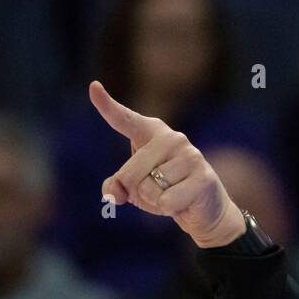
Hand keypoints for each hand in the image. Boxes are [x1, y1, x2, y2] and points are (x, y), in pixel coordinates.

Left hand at [88, 80, 246, 247]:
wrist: (204, 210)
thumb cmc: (165, 192)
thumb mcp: (134, 189)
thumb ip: (115, 187)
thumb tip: (114, 193)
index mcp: (152, 133)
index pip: (125, 120)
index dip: (107, 105)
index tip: (94, 87)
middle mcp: (172, 138)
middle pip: (129, 174)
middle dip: (136, 193)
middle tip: (156, 194)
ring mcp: (190, 155)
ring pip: (149, 189)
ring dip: (155, 202)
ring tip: (172, 196)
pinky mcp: (203, 176)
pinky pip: (166, 201)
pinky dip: (169, 210)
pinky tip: (183, 203)